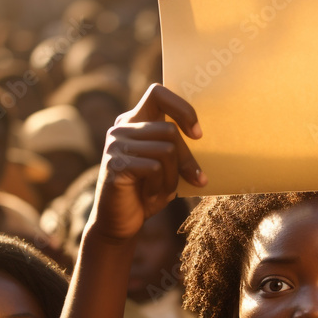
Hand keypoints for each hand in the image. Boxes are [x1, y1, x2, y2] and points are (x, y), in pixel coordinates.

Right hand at [90, 84, 206, 241]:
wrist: (119, 224)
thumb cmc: (147, 193)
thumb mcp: (167, 168)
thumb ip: (176, 148)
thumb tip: (202, 135)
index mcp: (135, 122)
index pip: (158, 93)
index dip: (182, 108)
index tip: (198, 134)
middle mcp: (121, 128)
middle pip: (169, 130)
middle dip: (187, 159)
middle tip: (197, 179)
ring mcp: (115, 144)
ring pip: (166, 150)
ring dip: (173, 177)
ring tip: (163, 191)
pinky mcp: (114, 163)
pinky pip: (154, 168)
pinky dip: (159, 186)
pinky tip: (149, 197)